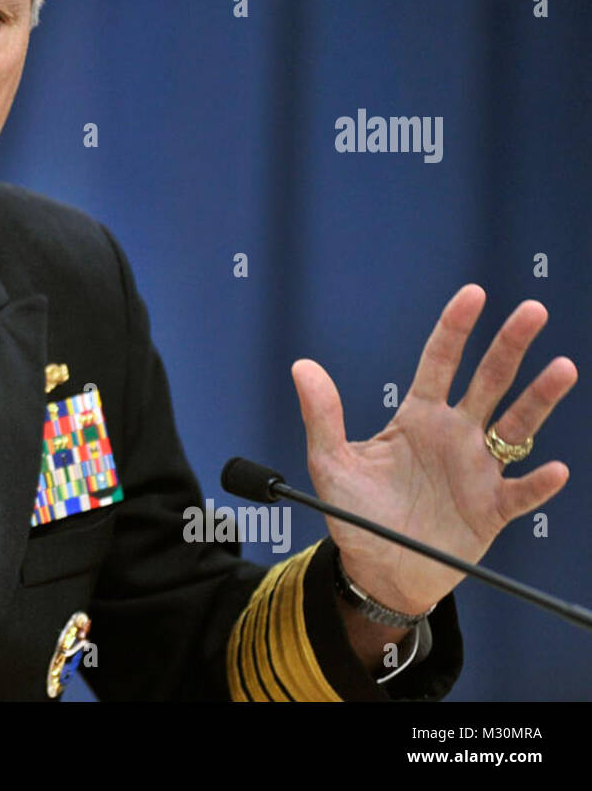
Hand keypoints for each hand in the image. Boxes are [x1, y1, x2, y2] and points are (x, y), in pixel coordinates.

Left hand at [291, 284, 576, 615]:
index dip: (454, 328)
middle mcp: (455, 434)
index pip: (439, 362)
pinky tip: (552, 469)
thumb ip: (322, 415)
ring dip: (539, 399)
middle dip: (509, 345)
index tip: (472, 294)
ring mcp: (478, 469)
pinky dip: (538, 482)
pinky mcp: (493, 508)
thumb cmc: (357, 514)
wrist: (379, 570)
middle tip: (532, 310)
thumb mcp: (330, 463)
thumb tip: (302, 366)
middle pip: (488, 380)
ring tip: (562, 369)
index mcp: (417, 417)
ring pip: (516, 426)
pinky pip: (521, 492)